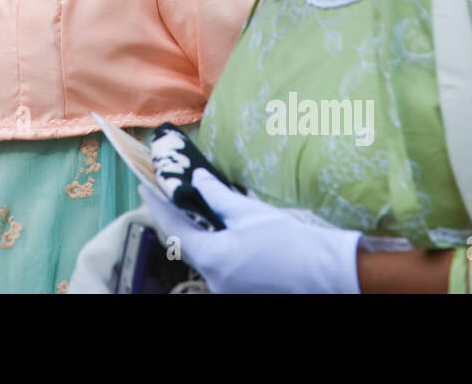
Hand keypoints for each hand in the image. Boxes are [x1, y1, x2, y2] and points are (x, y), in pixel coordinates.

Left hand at [140, 168, 362, 293]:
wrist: (328, 273)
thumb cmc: (290, 241)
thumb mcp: (249, 212)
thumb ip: (217, 196)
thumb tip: (196, 180)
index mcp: (212, 259)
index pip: (173, 227)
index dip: (157, 204)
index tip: (143, 185)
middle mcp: (214, 280)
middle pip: (187, 244)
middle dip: (178, 219)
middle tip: (171, 193)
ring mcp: (227, 290)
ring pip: (204, 256)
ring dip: (199, 234)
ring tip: (197, 208)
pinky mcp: (241, 292)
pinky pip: (220, 266)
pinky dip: (216, 247)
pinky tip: (222, 231)